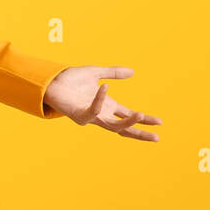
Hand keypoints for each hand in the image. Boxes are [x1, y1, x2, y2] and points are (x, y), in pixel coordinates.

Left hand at [42, 66, 160, 140]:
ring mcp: (90, 116)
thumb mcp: (95, 73)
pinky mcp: (78, 114)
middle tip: (157, 138)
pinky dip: (99, 101)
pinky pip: (92, 111)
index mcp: (107, 105)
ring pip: (112, 126)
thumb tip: (132, 71)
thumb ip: (113, 73)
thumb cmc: (70, 79)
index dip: (145, 120)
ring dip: (127, 122)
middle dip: (140, 133)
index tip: (160, 122)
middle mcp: (101, 113)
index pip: (129, 115)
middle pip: (124, 128)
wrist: (50, 81)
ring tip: (140, 114)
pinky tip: (104, 88)